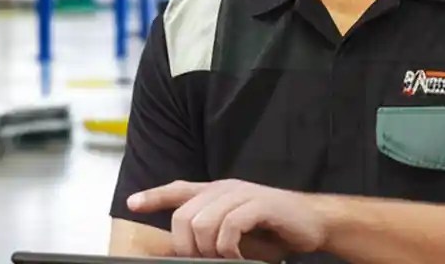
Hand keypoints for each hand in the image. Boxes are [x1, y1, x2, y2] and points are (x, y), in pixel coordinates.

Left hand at [127, 179, 327, 260]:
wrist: (312, 223)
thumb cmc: (272, 231)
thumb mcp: (235, 233)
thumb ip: (211, 236)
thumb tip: (185, 252)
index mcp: (217, 192)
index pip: (178, 189)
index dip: (153, 196)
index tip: (132, 204)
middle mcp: (225, 188)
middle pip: (184, 215)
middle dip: (186, 245)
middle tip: (203, 260)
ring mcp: (242, 194)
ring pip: (202, 222)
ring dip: (209, 250)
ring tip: (225, 259)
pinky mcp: (259, 204)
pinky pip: (228, 227)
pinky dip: (229, 249)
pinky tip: (238, 257)